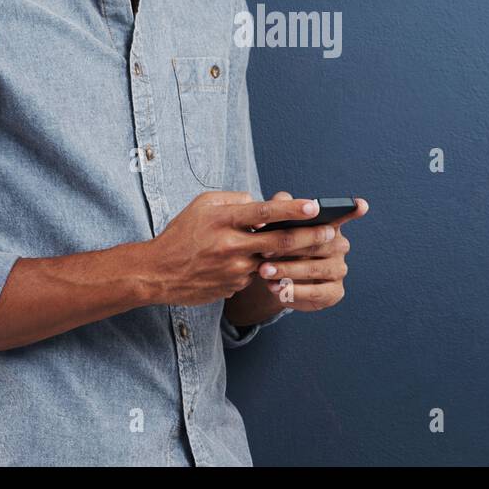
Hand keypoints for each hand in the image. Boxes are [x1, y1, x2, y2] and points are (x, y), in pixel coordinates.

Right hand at [144, 190, 327, 305]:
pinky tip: (248, 264)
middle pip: (279, 242)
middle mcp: (231, 245)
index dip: (293, 209)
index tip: (315, 206)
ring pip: (269, 260)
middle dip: (309, 237)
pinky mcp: (233, 287)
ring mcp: (233, 270)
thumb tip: (259, 202)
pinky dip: (257, 267)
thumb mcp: (202, 205)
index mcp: (224, 219)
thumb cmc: (181, 233)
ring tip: (304, 248)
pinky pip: (254, 274)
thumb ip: (234, 200)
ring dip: (286, 257)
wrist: (157, 273)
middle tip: (331, 234)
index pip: (266, 212)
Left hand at [252, 191, 367, 311]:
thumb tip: (276, 202)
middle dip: (289, 247)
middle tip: (264, 250)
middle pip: (316, 243)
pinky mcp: (334, 292)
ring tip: (264, 271)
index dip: (353, 210)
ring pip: (314, 268)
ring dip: (287, 270)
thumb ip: (279, 208)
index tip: (360, 205)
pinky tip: (276, 288)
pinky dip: (294, 291)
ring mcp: (339, 270)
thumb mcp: (275, 226)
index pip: (345, 214)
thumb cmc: (279, 246)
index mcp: (330, 225)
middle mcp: (339, 246)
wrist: (276, 280)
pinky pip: (315, 292)